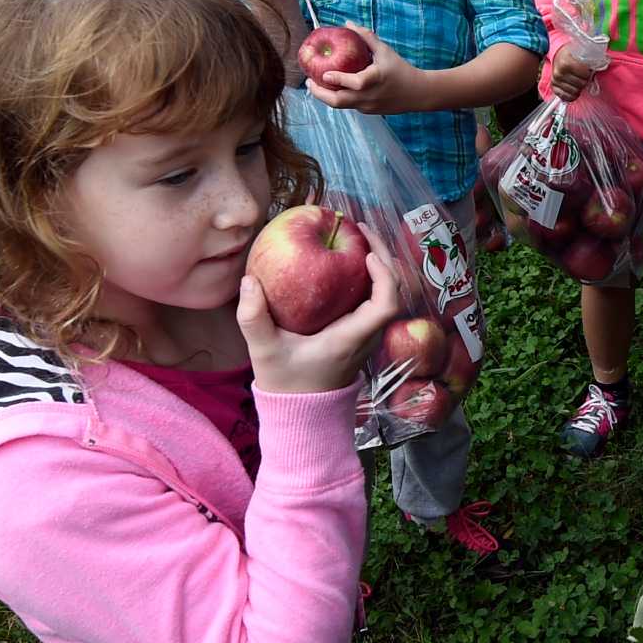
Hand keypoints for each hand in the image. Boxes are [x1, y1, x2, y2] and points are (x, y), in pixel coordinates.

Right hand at [237, 241, 400, 393]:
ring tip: (358, 238)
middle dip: (383, 257)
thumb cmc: (287, 385)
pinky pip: (373, 301)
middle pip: (392, 293)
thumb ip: (253, 318)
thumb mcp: (264, 352)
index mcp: (351, 339)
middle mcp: (366, 337)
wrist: (302, 414)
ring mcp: (366, 337)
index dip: (384, 277)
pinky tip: (347, 261)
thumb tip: (249, 281)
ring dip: (378, 265)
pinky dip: (368, 278)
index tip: (368, 254)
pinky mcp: (359, 335)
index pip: (385, 307)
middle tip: (362, 229)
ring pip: (385, 296)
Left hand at [306, 26, 423, 114]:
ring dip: (326, 96)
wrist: (417, 94)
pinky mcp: (367, 111)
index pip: (353, 83)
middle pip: (338, 101)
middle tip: (309, 82)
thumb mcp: (385, 51)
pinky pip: (348, 105)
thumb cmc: (401, 69)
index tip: (323, 73)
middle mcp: (368, 96)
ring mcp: (367, 106)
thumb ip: (366, 37)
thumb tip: (348, 23)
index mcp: (374, 80)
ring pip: (340, 105)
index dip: (337, 79)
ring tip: (316, 85)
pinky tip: (332, 88)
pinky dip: (338, 97)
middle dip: (319, 93)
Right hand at [551, 50, 598, 100]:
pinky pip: (566, 97)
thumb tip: (599, 67)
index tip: (588, 71)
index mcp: (566, 63)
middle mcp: (559, 73)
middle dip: (584, 80)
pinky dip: (572, 95)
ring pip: (575, 92)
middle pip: (581, 84)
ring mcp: (555, 81)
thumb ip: (588, 61)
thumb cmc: (571, 55)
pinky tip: (574, 89)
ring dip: (579, 88)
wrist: (559, 56)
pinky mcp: (554, 87)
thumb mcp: (580, 53)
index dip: (588, 73)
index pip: (584, 74)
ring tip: (578, 81)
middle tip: (583, 76)